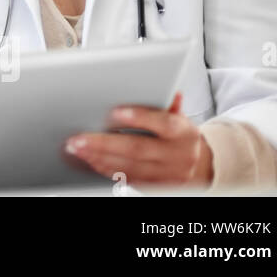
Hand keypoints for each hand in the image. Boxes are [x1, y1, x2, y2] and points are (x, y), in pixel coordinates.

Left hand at [65, 93, 213, 187]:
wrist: (199, 165)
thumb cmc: (180, 134)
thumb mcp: (179, 116)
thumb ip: (167, 103)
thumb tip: (170, 90)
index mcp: (184, 133)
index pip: (163, 123)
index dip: (140, 117)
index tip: (115, 112)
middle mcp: (178, 155)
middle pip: (138, 149)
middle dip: (105, 143)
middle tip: (79, 138)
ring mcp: (168, 174)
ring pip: (130, 167)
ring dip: (99, 157)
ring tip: (77, 148)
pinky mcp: (156, 186)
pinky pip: (128, 178)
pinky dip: (106, 168)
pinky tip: (90, 159)